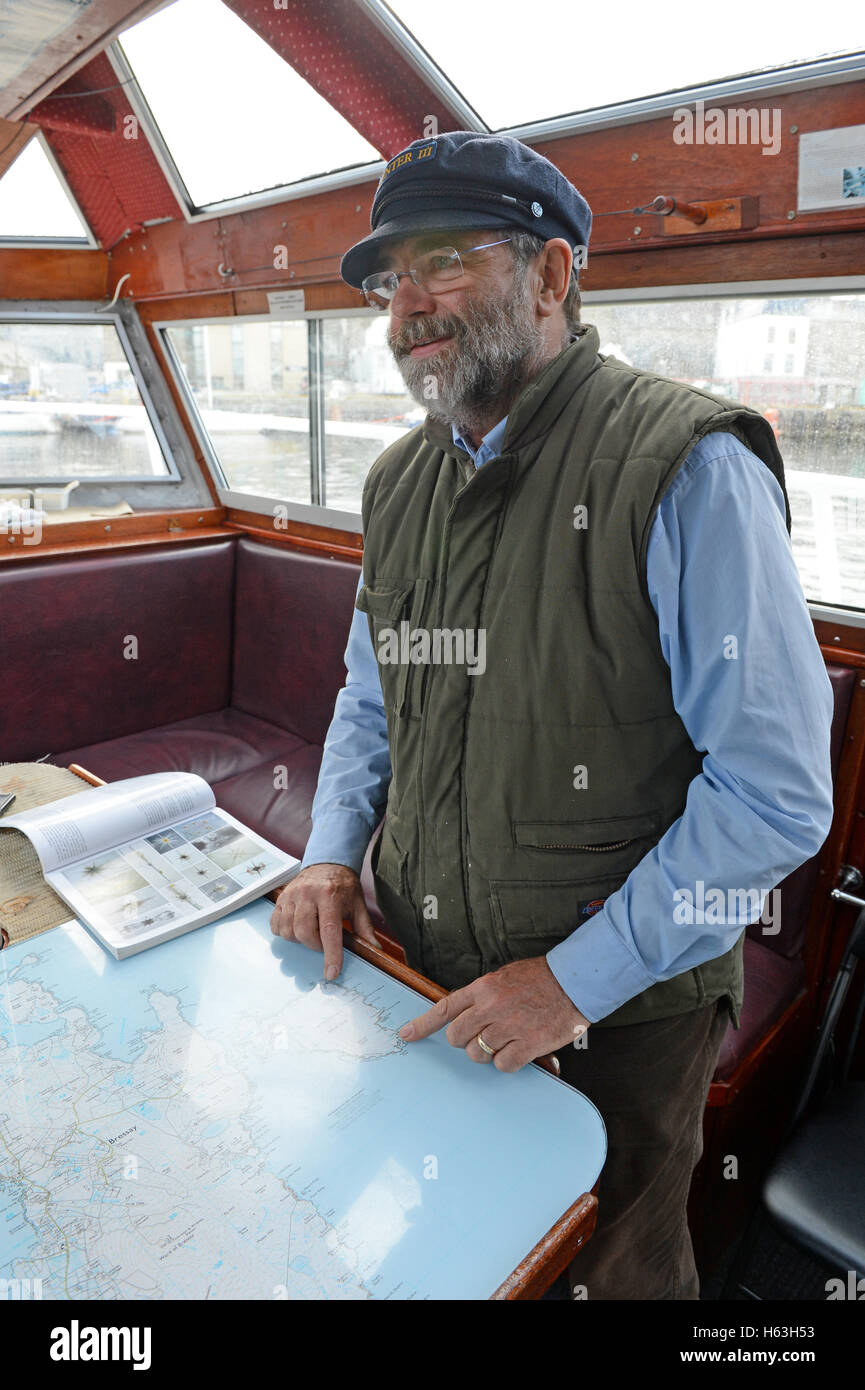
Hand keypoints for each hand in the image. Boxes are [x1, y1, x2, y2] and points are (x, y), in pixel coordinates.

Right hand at [270, 863, 378, 980]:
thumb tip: (375, 951)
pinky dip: (285, 932)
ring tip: (311, 932)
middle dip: (315, 946)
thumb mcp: (358, 905)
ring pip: (288, 931)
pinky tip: (296, 927)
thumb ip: (365, 929)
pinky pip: (275, 925)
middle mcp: (308, 893)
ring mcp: (292, 895)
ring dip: (300, 940)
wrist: (327, 863)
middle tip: (323, 943)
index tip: (332, 972)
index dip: (331, 954)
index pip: (328, 930)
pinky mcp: (281, 898)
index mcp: (330, 895)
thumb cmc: (343, 886)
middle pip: (304, 933)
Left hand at [398, 956, 589, 1072]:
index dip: (422, 1025)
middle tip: (483, 1036)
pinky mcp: (527, 1044)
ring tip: (507, 1038)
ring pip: (477, 1054)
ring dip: (488, 1052)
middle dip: (465, 1041)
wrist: (574, 981)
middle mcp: (490, 1007)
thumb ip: (483, 997)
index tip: (406, 1035)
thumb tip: (466, 1018)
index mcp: (483, 988)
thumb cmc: (541, 979)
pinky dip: (508, 1062)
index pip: (444, 1008)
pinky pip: (502, 1065)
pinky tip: (521, 1048)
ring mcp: (508, 1027)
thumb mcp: (504, 978)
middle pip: (457, 1037)